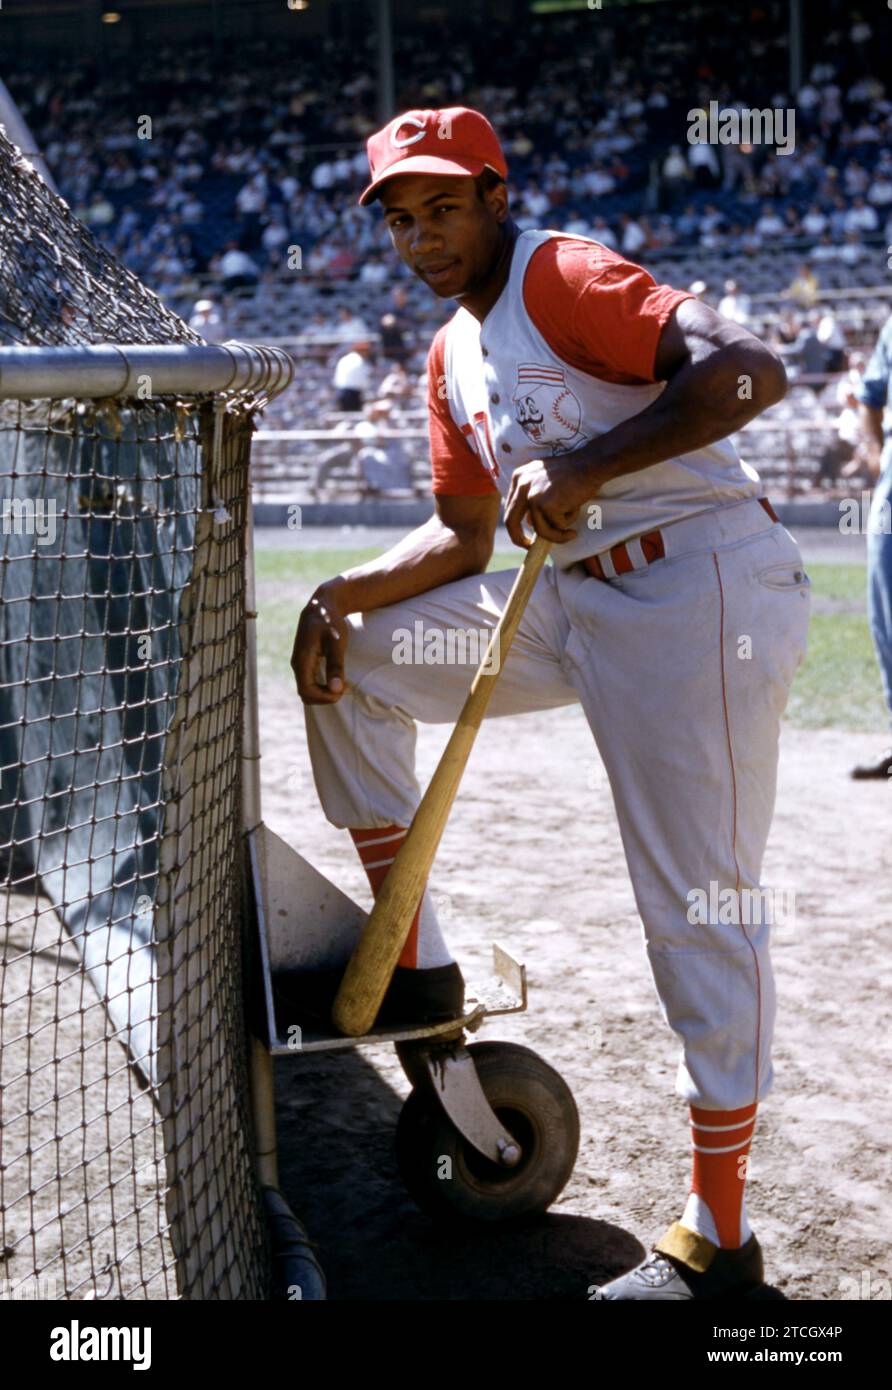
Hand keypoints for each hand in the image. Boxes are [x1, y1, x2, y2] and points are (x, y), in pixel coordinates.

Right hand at [291, 586, 351, 704]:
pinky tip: (337, 679)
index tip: (342, 690)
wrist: (322, 607)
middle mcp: (297, 664)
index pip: (307, 691)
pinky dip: (323, 687)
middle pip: (305, 694)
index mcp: (302, 660)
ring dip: (324, 693)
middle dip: (325, 697)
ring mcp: (299, 664)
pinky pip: (310, 683)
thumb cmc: (330, 622)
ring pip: (307, 690)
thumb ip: (335, 666)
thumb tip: (336, 689)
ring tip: (342, 684)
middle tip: (344, 688)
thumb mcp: (336, 642)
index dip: (324, 697)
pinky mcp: (304, 663)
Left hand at [503, 456, 593, 548]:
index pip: (510, 508)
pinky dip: (569, 523)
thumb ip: (536, 498)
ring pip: (540, 530)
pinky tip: (576, 507)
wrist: (591, 463)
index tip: (525, 537)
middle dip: (519, 539)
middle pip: (511, 522)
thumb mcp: (547, 482)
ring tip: (572, 528)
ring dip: (557, 534)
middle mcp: (521, 485)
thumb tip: (530, 523)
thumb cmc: (574, 473)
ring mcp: (532, 495)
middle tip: (530, 547)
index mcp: (519, 477)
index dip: (515, 526)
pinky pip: (557, 527)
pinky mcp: (545, 504)